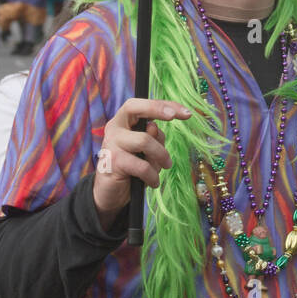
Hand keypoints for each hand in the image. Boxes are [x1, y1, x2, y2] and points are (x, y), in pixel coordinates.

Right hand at [93, 98, 191, 229]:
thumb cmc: (132, 167)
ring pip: (145, 140)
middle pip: (136, 110)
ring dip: (161, 155)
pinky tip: (153, 182)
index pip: (140, 105)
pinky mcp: (113, 163)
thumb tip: (154, 127)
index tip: (186, 112)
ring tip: (166, 166)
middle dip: (158, 110)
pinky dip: (153, 176)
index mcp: (123, 122)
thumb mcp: (146, 149)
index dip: (162, 104)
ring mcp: (111, 144)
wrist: (110, 193)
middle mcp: (114, 128)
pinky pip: (142, 166)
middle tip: (175, 117)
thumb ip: (152, 136)